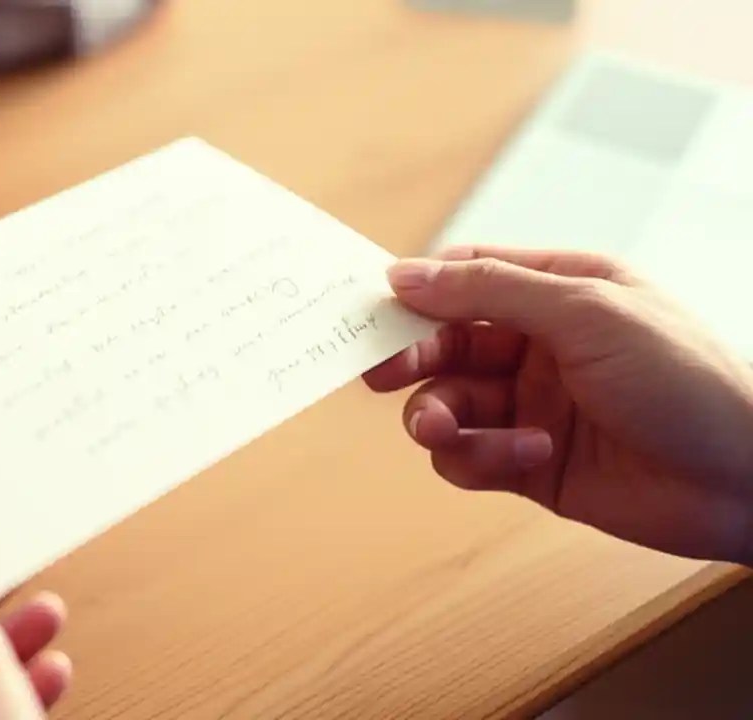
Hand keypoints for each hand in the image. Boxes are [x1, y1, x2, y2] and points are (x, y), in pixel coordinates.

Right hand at [365, 246, 752, 565]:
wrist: (747, 481)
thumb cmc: (686, 379)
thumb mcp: (584, 312)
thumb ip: (488, 290)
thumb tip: (404, 274)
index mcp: (559, 290)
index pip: (466, 276)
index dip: (417, 290)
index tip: (372, 308)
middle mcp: (539, 345)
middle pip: (443, 342)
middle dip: (411, 357)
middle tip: (382, 371)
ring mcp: (532, 405)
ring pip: (445, 402)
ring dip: (436, 415)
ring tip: (446, 428)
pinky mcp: (529, 463)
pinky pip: (468, 456)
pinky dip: (479, 456)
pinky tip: (530, 455)